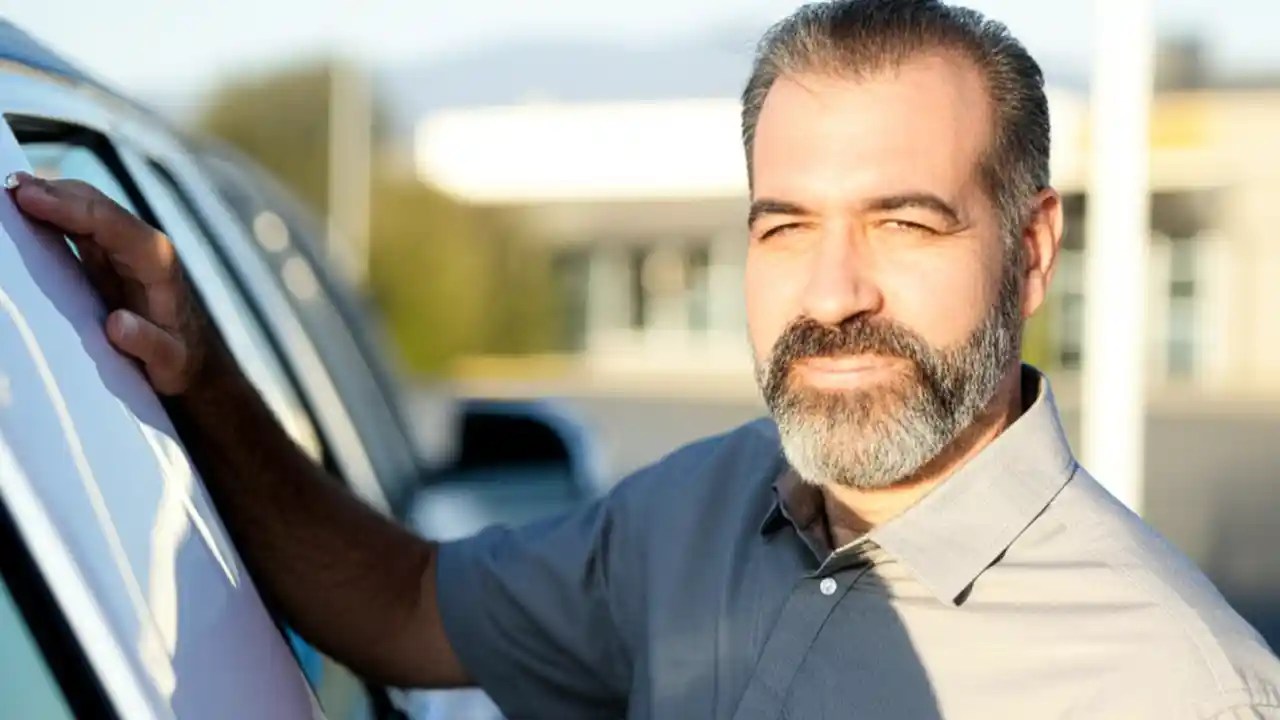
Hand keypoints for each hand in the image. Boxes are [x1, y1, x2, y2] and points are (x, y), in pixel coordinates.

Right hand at [7, 172, 211, 394]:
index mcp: (157, 263)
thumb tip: (117, 324)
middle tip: (7, 188)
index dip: (70, 208)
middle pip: (96, 206)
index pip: (112, 224)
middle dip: (54, 194)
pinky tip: (23, 209)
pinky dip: (50, 215)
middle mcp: (143, 246)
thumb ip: (150, 345)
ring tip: (9, 192)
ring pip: (84, 209)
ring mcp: (124, 248)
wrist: (185, 360)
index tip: (29, 199)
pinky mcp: (107, 256)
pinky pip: (76, 226)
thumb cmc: (177, 360)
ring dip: (48, 198)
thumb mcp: (170, 363)